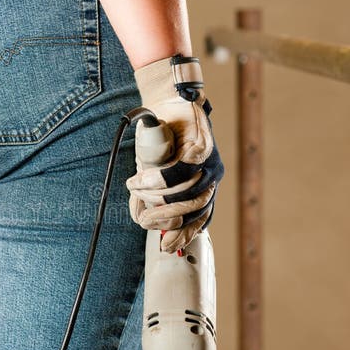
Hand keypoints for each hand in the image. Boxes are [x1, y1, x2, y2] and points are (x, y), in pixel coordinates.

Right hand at [125, 54, 223, 252]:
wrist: (169, 101)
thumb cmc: (163, 138)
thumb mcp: (160, 170)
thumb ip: (157, 194)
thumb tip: (144, 221)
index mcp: (207, 188)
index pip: (202, 220)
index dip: (185, 236)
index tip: (166, 248)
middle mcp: (214, 177)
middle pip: (192, 210)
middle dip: (163, 218)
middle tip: (142, 218)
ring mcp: (211, 162)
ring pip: (184, 192)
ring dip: (155, 197)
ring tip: (135, 191)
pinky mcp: (202, 146)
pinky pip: (179, 171)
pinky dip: (156, 179)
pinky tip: (139, 179)